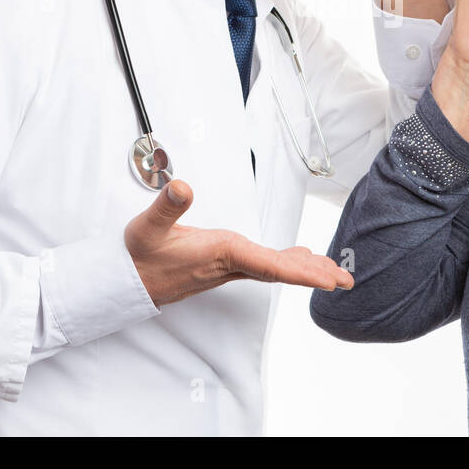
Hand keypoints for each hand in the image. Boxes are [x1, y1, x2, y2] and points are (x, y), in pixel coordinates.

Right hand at [124, 179, 352, 306]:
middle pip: (279, 270)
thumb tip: (182, 188)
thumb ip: (166, 207)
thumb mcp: (147, 227)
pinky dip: (285, 262)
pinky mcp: (221, 266)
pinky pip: (262, 265)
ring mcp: (226, 268)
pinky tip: (298, 257)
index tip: (327, 278)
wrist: (122, 281)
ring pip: (273, 269)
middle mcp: (228, 264)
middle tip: (346, 280)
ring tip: (333, 270)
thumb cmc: (137, 255)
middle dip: (313, 274)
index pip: (267, 265)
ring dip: (304, 269)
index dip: (300, 271)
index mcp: (220, 253)